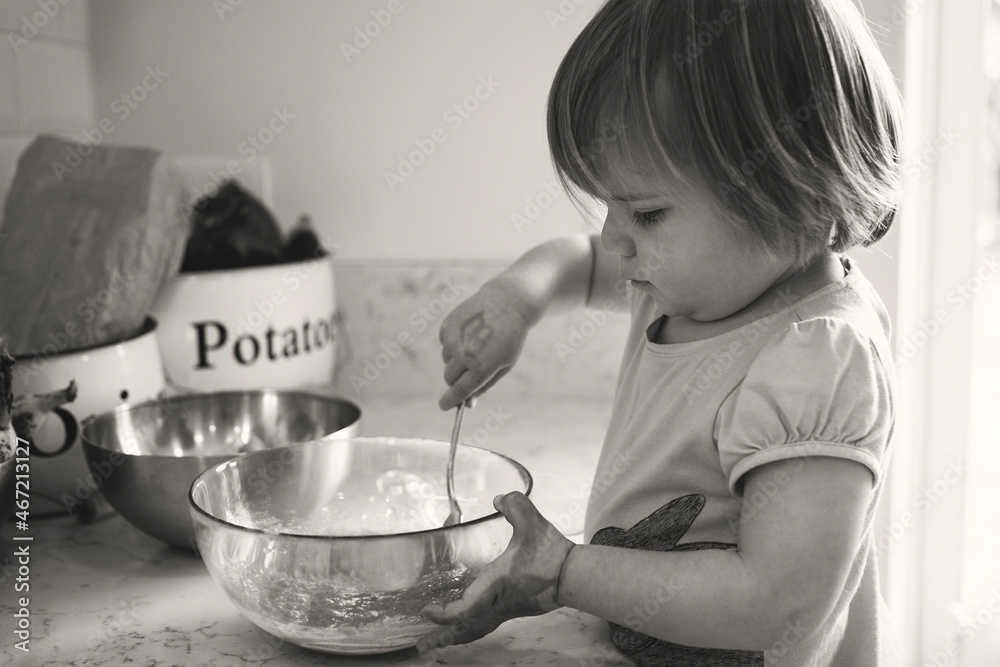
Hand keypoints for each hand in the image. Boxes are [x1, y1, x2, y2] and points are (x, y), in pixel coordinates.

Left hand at [416, 491, 574, 651]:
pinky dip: (468, 630)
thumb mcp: (532, 521)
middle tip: (421, 646)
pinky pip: (484, 625)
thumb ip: (515, 505)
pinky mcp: (511, 610)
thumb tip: (498, 499)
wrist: (573, 575)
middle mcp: (498, 602)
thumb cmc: (551, 553)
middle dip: (442, 638)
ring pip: (476, 630)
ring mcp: (505, 610)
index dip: (445, 615)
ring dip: (454, 638)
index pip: (467, 609)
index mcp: (497, 584)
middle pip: (466, 628)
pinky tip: (462, 628)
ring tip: (435, 644)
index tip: (428, 611)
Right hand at [438, 281, 532, 409]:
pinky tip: (470, 332)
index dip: (450, 401)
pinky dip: (454, 343)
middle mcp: (463, 354)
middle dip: (457, 379)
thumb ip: (484, 385)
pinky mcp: (446, 327)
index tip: (444, 406)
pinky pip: (445, 345)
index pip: (459, 391)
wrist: (506, 302)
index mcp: (481, 367)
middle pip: (449, 378)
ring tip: (477, 344)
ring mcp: (452, 339)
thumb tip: (468, 404)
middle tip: (471, 369)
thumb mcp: (504, 365)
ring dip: (457, 359)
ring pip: (447, 361)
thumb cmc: (509, 338)